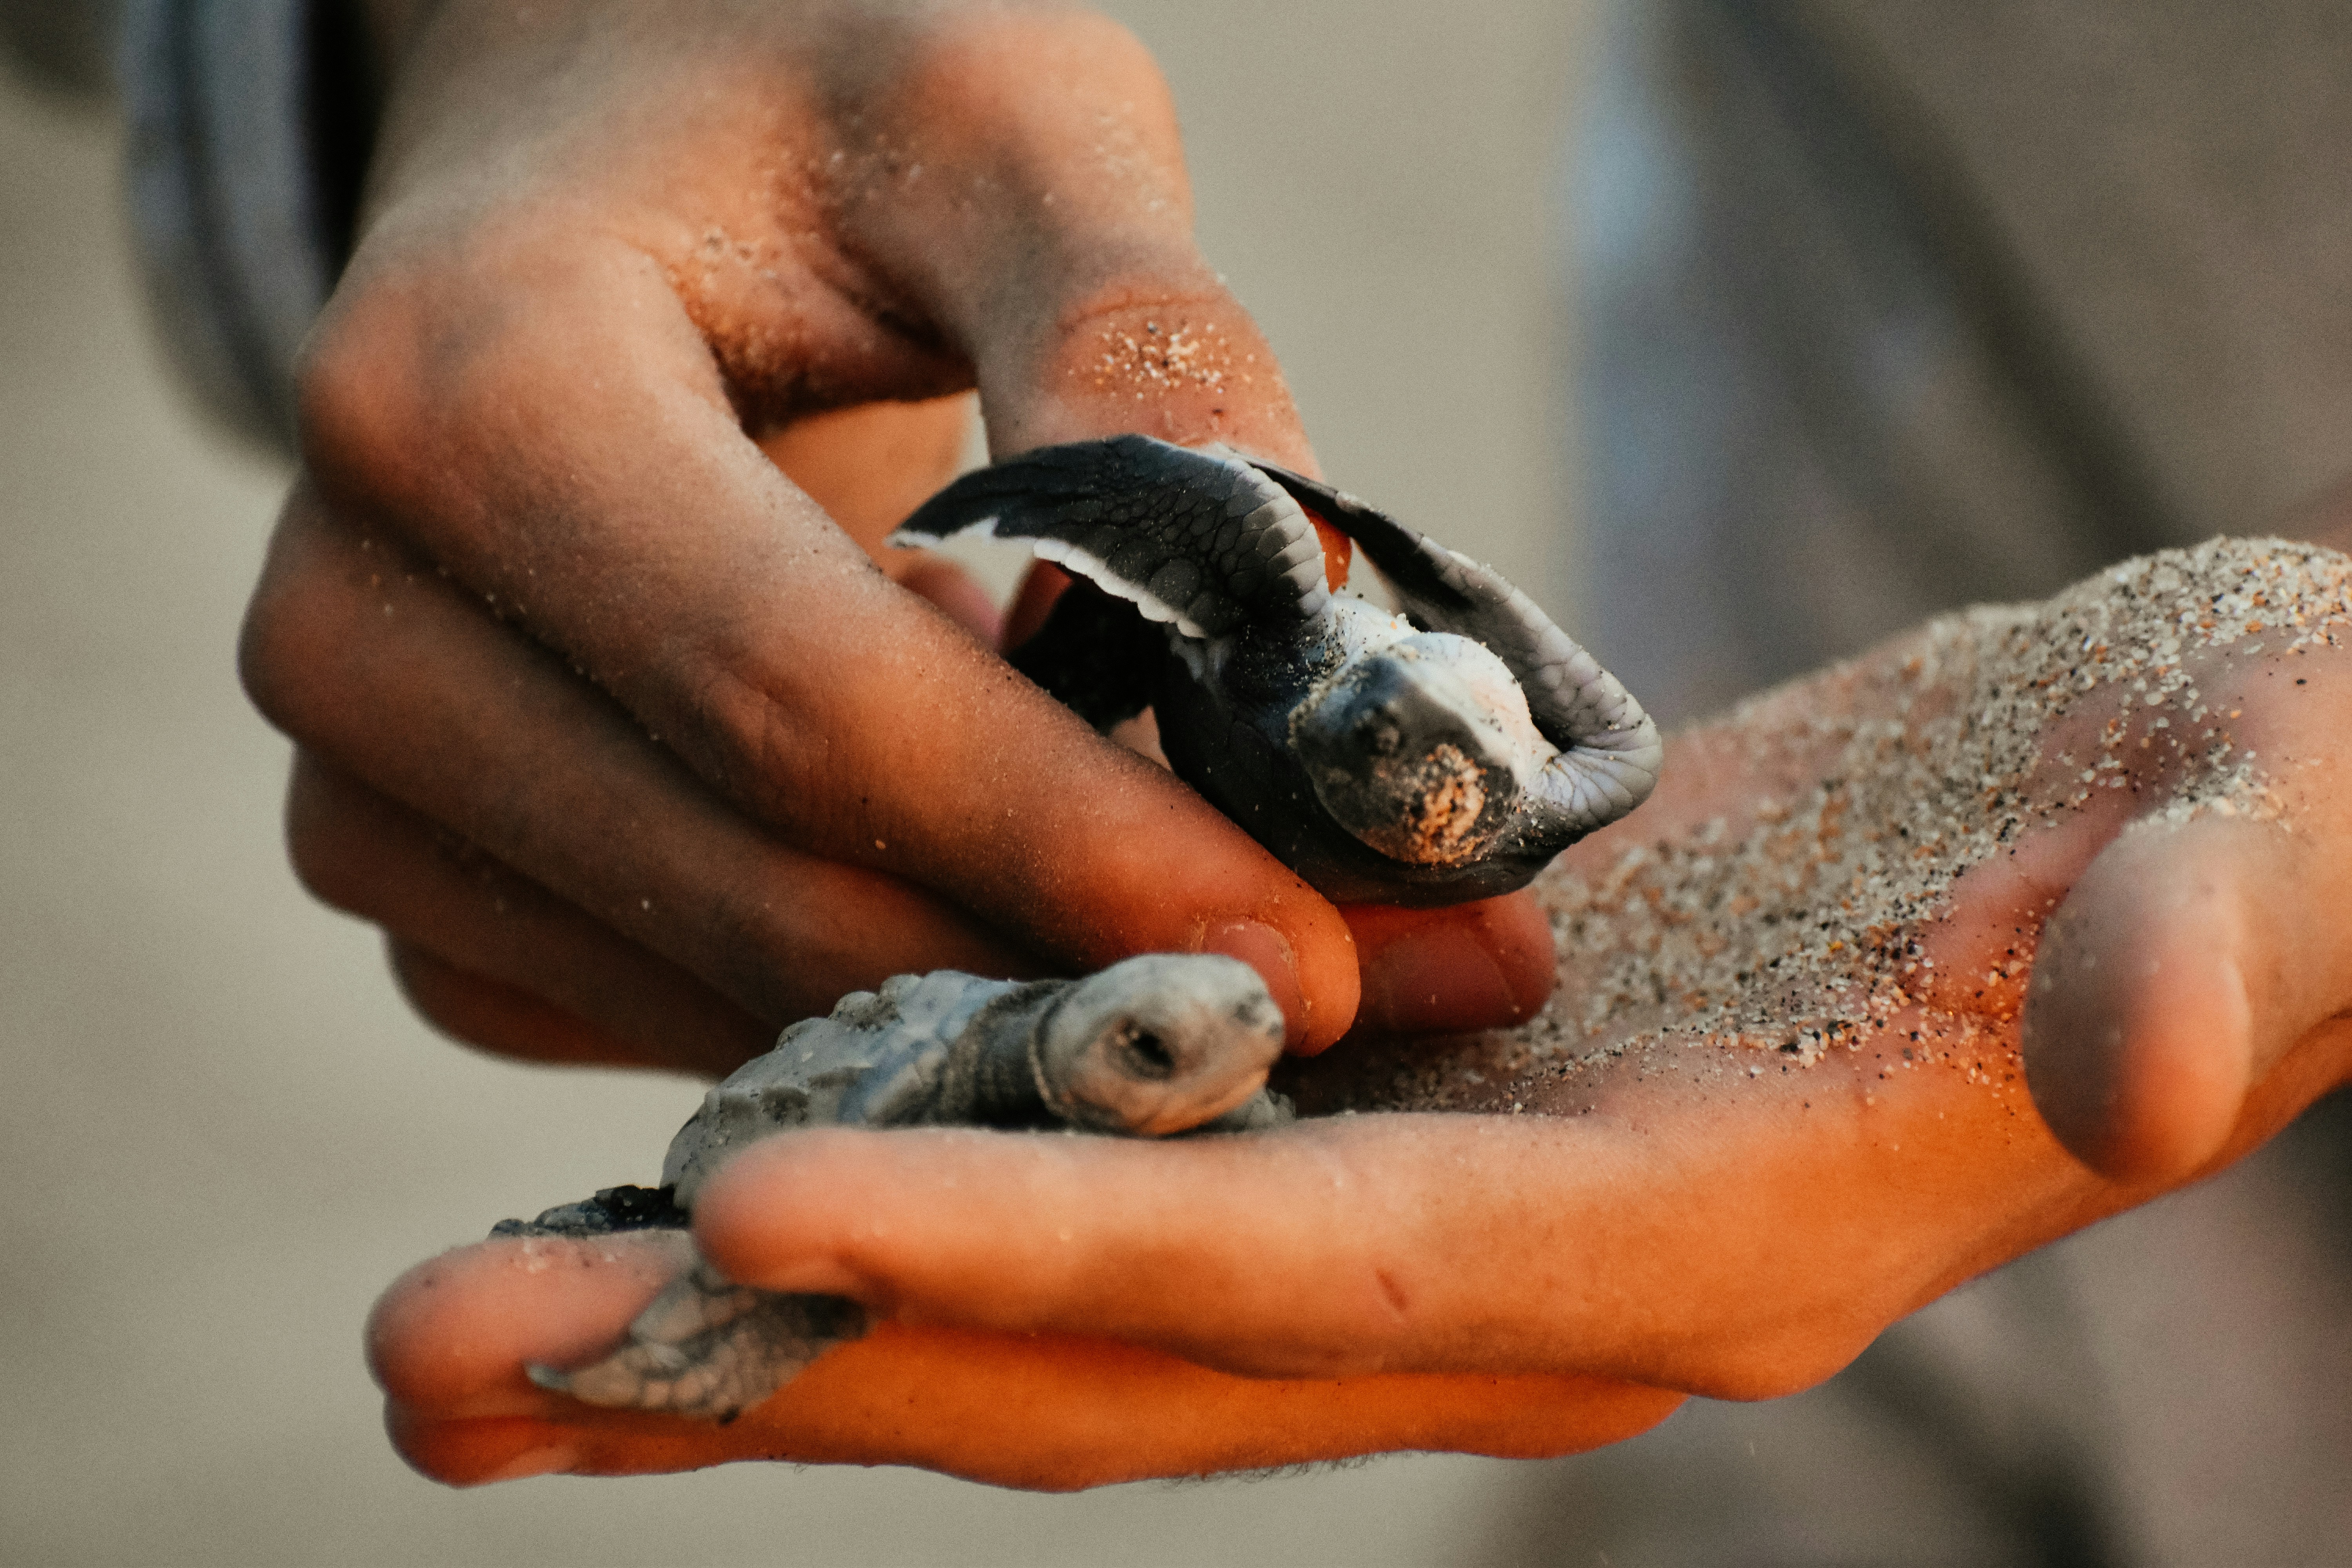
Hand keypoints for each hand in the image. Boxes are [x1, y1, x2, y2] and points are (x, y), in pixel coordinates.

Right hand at [240, 0, 1557, 1076]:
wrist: (600, 177)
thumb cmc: (807, 117)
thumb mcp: (1003, 123)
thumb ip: (1135, 340)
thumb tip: (1286, 628)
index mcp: (468, 388)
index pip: (804, 695)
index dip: (1075, 846)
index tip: (1324, 951)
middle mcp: (356, 613)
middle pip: (767, 879)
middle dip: (1076, 969)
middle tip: (1350, 999)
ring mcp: (364, 773)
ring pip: (723, 984)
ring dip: (990, 1006)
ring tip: (1206, 946)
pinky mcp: (414, 872)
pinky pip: (660, 1017)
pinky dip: (861, 1004)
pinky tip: (992, 915)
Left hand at [371, 542, 2351, 1485]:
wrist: (2186, 809)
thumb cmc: (2268, 801)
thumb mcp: (2292, 825)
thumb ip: (2231, 940)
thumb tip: (2148, 1065)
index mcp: (1706, 1228)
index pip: (1316, 1271)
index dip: (1044, 1244)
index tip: (746, 1196)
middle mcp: (1529, 1269)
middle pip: (1113, 1349)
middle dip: (794, 1351)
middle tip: (446, 1350)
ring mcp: (1438, 1202)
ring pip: (1051, 1292)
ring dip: (763, 1300)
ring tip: (466, 1309)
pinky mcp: (1390, 1107)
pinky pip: (1090, 1177)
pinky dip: (885, 1176)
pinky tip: (668, 1160)